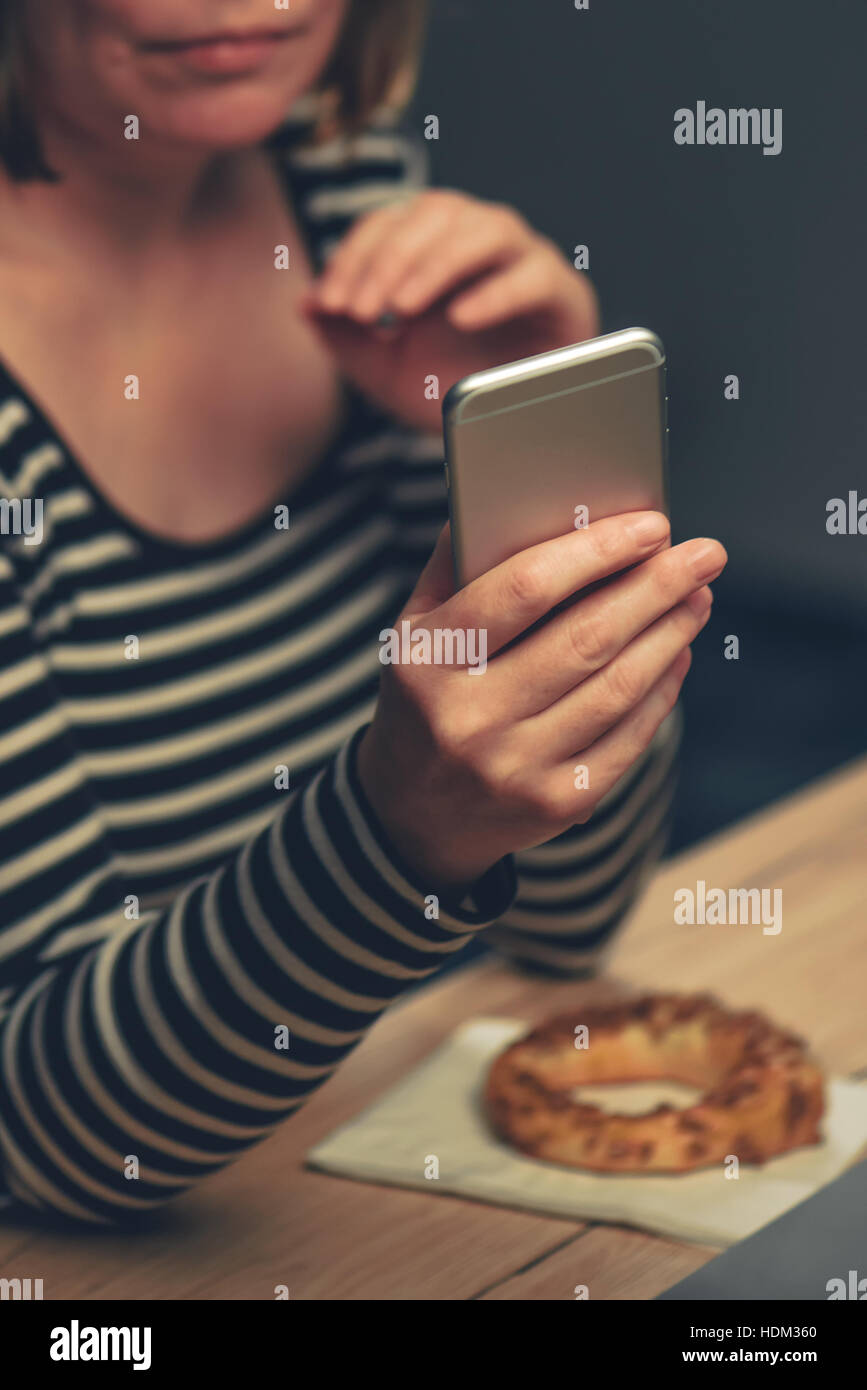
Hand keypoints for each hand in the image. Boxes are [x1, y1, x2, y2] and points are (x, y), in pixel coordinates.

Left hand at [299, 190, 599, 430]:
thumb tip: (304, 303)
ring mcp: (527, 260)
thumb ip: (344, 337)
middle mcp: (482, 240)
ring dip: (436, 264)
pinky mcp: (563, 295)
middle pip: (436, 213)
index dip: (354, 257)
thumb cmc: (451, 393)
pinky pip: (534, 277)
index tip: (329, 305)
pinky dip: (497, 293)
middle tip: (361, 311)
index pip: (390, 223)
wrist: (511, 437)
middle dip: (389, 260)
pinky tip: (461, 319)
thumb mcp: (385, 372)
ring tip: (402, 309)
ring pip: (487, 229)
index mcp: (435, 245)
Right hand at [357, 512, 726, 892]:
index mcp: (430, 660)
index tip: (651, 526)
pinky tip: (677, 655)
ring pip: (617, 688)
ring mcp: (514, 768)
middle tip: (702, 555)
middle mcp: (469, 718)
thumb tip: (528, 497)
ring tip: (697, 597)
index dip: (596, 551)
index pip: (525, 589)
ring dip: (670, 635)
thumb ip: (457, 564)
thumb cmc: (426, 699)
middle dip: (656, 588)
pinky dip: (661, 692)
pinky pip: (627, 739)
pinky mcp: (556, 805)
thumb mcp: (414, 630)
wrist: (413, 815)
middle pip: (586, 638)